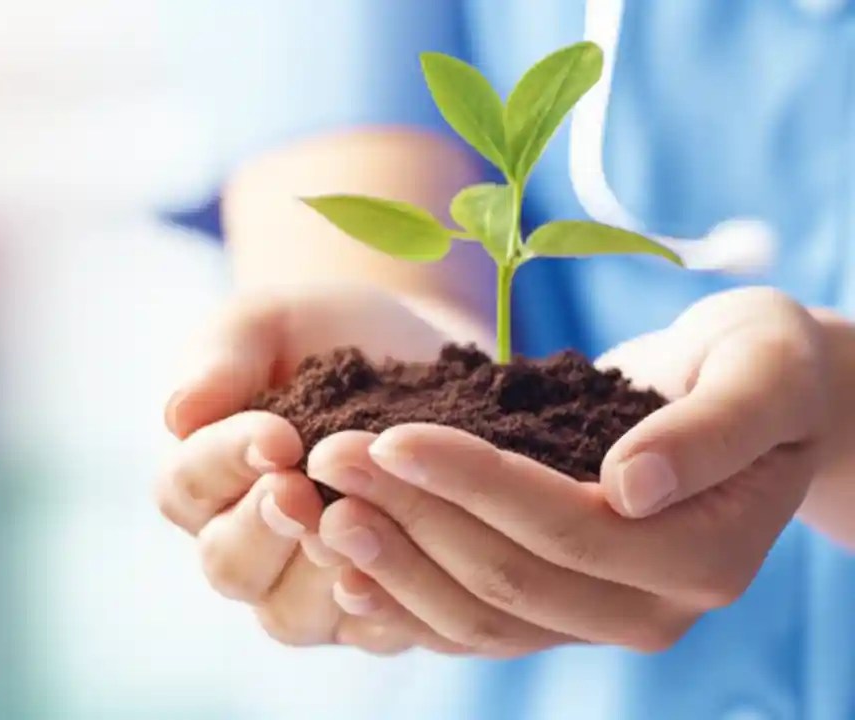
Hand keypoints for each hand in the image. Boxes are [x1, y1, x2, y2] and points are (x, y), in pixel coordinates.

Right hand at [155, 286, 472, 652]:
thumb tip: (178, 413)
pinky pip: (368, 632)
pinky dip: (383, 607)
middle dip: (265, 528)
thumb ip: (220, 357)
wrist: (411, 356)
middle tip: (302, 489)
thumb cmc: (319, 335)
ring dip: (320, 571)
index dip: (224, 465)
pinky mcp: (372, 609)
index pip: (186, 488)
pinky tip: (406, 567)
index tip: (276, 435)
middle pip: (228, 566)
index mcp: (202, 479)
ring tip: (357, 520)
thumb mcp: (266, 323)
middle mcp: (243, 543)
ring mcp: (305, 586)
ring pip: (289, 614)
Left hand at [308, 287, 825, 654]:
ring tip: (315, 508)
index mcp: (703, 556)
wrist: (756, 400)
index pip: (564, 530)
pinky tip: (342, 565)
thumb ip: (708, 429)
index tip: (388, 434)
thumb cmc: (760, 364)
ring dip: (390, 564)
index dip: (470, 485)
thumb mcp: (762, 368)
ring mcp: (602, 620)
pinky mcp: (561, 612)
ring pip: (478, 620)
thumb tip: (627, 487)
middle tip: (326, 456)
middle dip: (409, 518)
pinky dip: (406, 600)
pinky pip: (472, 626)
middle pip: (507, 581)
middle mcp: (653, 610)